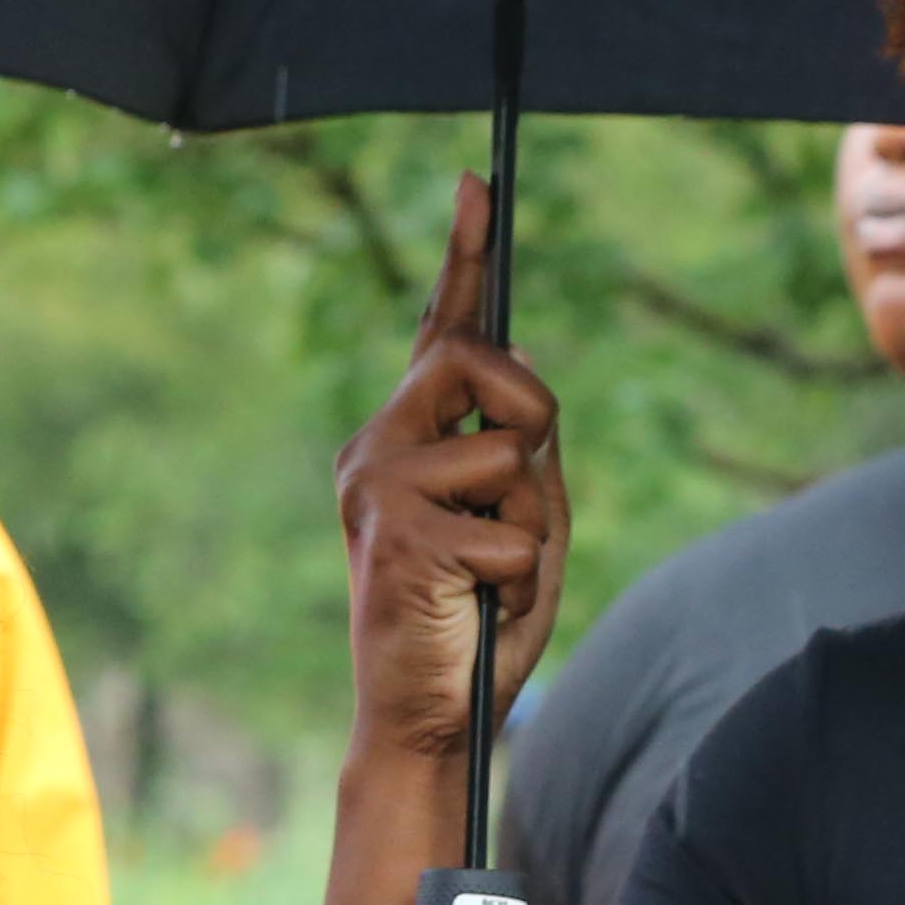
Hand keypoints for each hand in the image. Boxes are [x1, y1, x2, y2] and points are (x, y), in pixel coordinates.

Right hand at [333, 173, 570, 766]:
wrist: (424, 720)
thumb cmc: (475, 625)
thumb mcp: (522, 520)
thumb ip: (523, 448)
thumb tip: (517, 367)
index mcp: (403, 443)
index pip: (442, 337)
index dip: (462, 257)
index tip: (477, 184)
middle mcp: (375, 452)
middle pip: (478, 361)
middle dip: (529, 414)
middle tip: (517, 489)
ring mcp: (377, 493)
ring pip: (507, 451)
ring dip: (528, 523)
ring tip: (488, 575)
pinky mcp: (397, 541)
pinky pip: (507, 529)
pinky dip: (518, 575)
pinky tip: (475, 606)